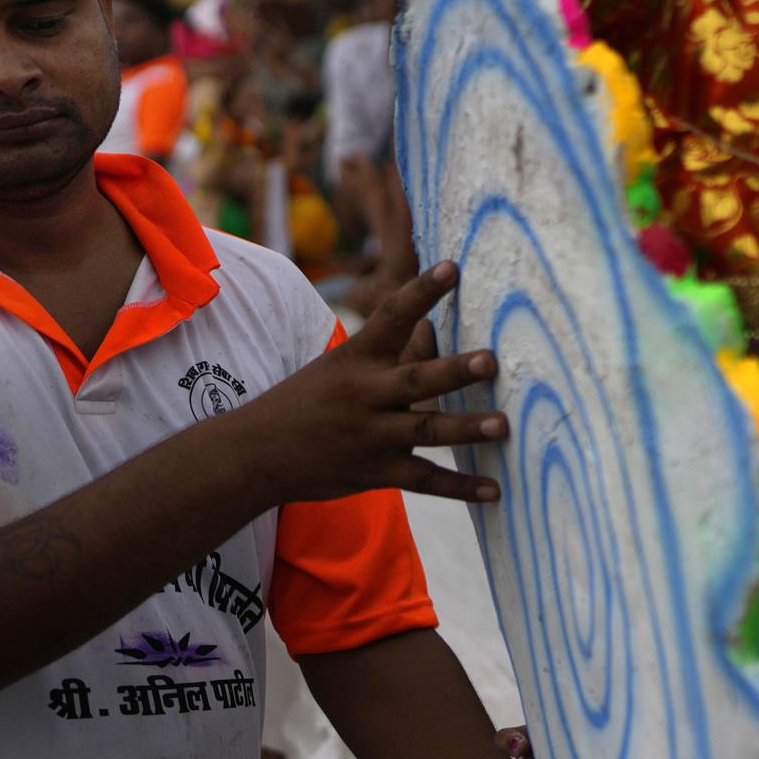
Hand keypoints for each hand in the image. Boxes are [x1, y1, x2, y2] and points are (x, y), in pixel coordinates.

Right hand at [232, 264, 506, 504]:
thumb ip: (394, 353)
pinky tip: (496, 490)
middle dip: (454, 370)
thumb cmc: (309, 401)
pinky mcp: (376, 472)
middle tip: (491, 360)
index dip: (422, 292)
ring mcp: (371, 435)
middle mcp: (365, 394)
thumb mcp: (343, 367)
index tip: (452, 267)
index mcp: (356, 358)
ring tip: (504, 425)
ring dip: (466, 429)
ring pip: (425, 431)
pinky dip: (460, 487)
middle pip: (416, 380)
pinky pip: (424, 481)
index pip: (392, 316)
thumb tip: (437, 329)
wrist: (254, 453)